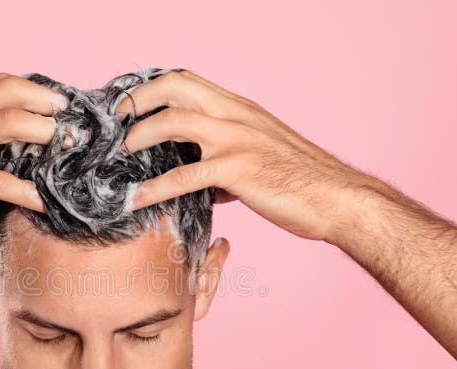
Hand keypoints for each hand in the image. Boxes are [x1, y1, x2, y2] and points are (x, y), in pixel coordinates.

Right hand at [0, 72, 67, 245]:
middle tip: (70, 122)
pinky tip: (41, 202)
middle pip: (9, 94)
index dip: (32, 90)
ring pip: (9, 125)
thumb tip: (2, 184)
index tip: (56, 103)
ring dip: (44, 134)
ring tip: (66, 149)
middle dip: (46, 103)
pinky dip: (24, 192)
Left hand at [117, 69, 386, 242]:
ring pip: (173, 121)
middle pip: (176, 85)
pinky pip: (184, 177)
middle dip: (139, 98)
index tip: (131, 105)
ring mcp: (236, 139)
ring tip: (120, 154)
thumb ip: (226, 162)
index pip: (188, 81)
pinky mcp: (238, 170)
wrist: (338, 199)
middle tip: (117, 120)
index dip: (153, 88)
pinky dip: (154, 188)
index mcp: (240, 109)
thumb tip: (202, 182)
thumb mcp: (261, 157)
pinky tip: (136, 200)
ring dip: (140, 135)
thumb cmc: (302, 182)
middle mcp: (235, 115)